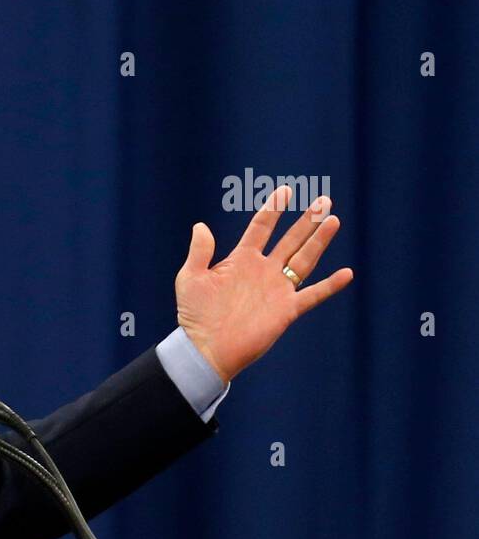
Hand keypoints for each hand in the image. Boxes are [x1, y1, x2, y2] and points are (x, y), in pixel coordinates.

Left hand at [176, 185, 353, 382]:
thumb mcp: (191, 279)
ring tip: (333, 220)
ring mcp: (277, 289)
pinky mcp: (286, 310)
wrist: (206, 348)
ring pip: (304, 260)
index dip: (273, 209)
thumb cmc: (195, 315)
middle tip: (323, 200)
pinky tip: (347, 273)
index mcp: (241, 260)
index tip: (285, 190)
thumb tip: (201, 226)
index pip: (261, 227)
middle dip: (307, 221)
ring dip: (319, 241)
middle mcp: (263, 271)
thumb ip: (199, 252)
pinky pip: (313, 295)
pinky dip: (330, 285)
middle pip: (290, 240)